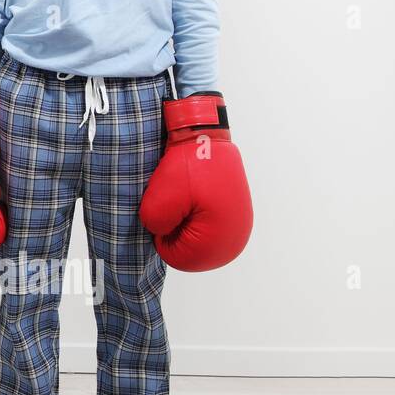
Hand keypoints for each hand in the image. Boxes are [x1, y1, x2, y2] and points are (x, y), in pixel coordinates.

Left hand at [139, 91, 252, 270]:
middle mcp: (236, 240)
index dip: (162, 234)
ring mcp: (239, 228)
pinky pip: (209, 228)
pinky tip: (195, 196)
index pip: (177, 258)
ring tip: (186, 196)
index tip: (168, 206)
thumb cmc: (186, 166)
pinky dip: (197, 216)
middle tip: (176, 200)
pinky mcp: (237, 217)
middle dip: (175, 230)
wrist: (206, 136)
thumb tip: (163, 233)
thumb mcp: (158, 199)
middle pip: (190, 251)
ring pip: (198, 240)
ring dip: (185, 222)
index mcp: (221, 241)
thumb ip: (155, 228)